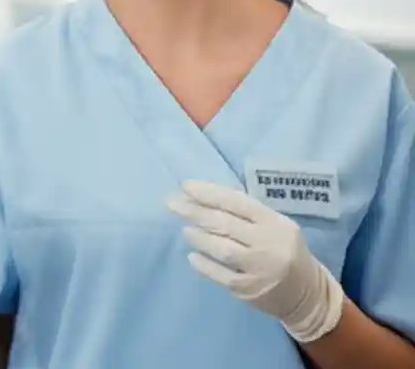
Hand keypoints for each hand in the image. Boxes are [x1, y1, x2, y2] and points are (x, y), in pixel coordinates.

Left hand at [166, 180, 344, 342]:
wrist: (308, 294)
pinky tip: (193, 256)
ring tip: (185, 230)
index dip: (210, 193)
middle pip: (226, 224)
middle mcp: (268, 243)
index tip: (186, 186)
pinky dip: (205, 265)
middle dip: (195, 212)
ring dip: (200, 237)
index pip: (238, 202)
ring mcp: (259, 268)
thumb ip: (247, 214)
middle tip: (172, 204)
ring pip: (223, 249)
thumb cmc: (284, 250)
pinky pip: (221, 275)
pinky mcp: (249, 289)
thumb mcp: (275, 226)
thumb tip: (206, 197)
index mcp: (275, 222)